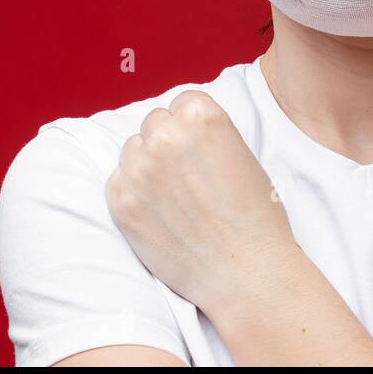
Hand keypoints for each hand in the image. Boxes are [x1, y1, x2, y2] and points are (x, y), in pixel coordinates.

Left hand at [105, 90, 296, 313]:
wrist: (245, 271)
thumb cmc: (255, 216)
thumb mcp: (242, 155)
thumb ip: (206, 135)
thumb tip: (179, 129)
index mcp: (201, 116)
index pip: (183, 102)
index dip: (193, 126)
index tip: (200, 148)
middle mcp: (165, 136)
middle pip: (155, 122)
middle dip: (168, 142)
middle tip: (187, 175)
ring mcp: (139, 170)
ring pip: (132, 149)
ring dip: (147, 164)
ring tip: (174, 195)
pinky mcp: (121, 202)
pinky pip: (117, 180)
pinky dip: (133, 192)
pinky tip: (159, 211)